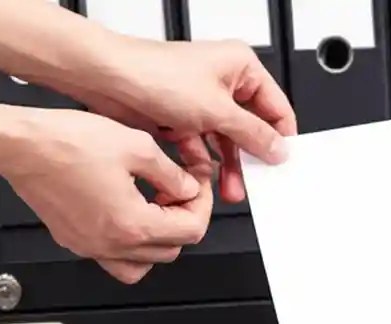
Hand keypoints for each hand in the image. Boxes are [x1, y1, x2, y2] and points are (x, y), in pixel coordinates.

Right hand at [0, 107, 215, 283]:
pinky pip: (114, 258)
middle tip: (178, 189)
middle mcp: (111, 244)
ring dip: (159, 238)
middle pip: (172, 249)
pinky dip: (130, 244)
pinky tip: (129, 213)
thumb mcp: (137, 146)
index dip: (202, 203)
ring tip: (155, 206)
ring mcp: (91, 247)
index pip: (192, 230)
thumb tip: (189, 187)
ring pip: (144, 263)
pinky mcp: (75, 240)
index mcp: (133, 225)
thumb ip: (172, 174)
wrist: (19, 145)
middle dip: (183, 218)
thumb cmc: (65, 142)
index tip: (197, 183)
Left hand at [76, 37, 297, 204]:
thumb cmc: (156, 75)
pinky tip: (205, 178)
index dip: (281, 138)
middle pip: (251, 128)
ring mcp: (201, 101)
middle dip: (251, 158)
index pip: (276, 108)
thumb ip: (253, 134)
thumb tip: (278, 149)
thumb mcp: (218, 110)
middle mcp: (223, 82)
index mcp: (241, 68)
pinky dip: (204, 163)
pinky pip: (202, 146)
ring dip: (228, 166)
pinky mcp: (181, 118)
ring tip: (231, 188)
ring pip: (226, 141)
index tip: (282, 164)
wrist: (108, 79)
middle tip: (256, 181)